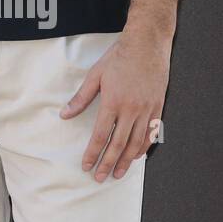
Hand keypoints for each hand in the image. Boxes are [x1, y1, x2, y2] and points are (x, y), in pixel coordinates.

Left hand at [60, 28, 170, 181]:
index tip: (86, 165)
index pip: (101, 135)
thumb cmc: (118, 57)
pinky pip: (151, 133)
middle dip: (108, 163)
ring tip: (118, 173)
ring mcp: (147, 110)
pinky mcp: (158, 107)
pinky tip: (137, 156)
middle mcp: (131, 109)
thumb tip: (64, 114)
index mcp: (113, 102)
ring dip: (126, 161)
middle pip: (119, 144)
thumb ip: (81, 98)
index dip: (93, 153)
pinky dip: (143, 147)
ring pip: (136, 142)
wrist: (147, 44)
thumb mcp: (95, 75)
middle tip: (100, 177)